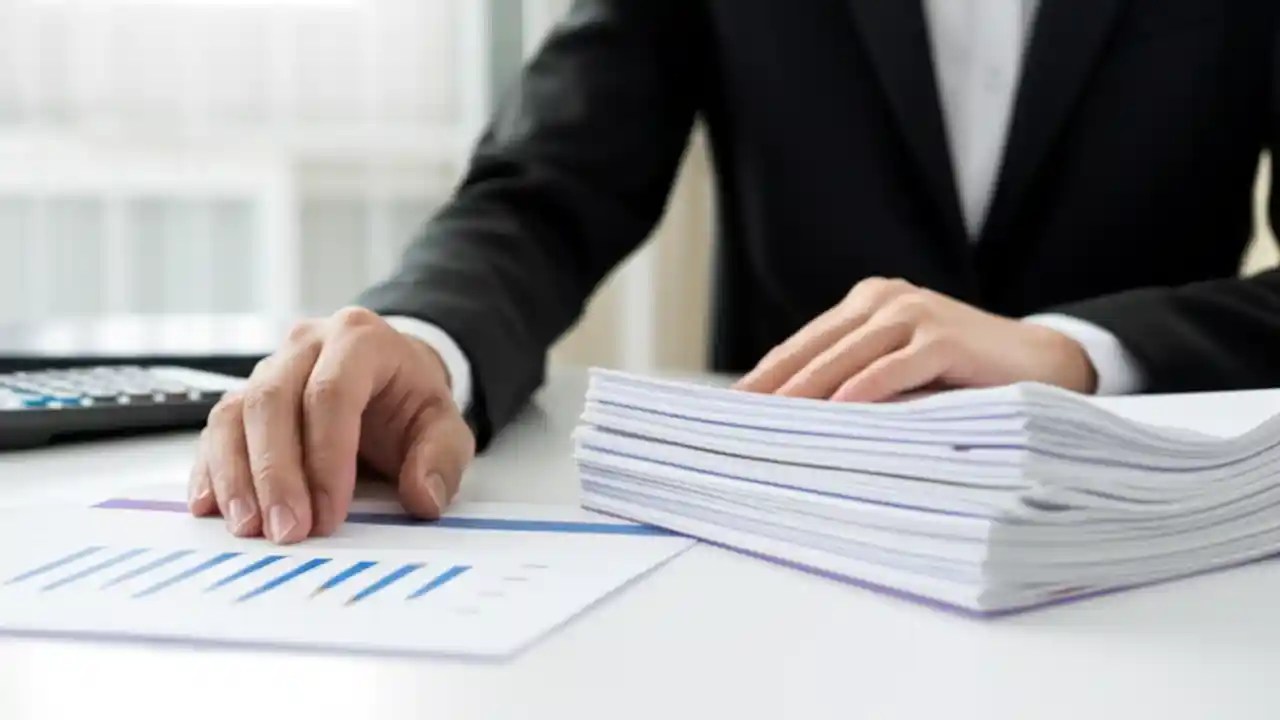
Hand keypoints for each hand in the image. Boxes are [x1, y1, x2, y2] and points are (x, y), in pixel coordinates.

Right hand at [187, 307, 475, 543]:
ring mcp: (268, 367)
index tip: (329, 513)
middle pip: (273, 401)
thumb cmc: (411, 402)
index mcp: (360, 339)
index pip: (332, 392)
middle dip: (276, 474)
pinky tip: (212, 507)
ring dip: (237, 476)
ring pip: (235, 413)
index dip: (326, 456)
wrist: (390, 378)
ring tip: (248, 527)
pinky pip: (216, 429)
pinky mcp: (243, 396)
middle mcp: (306, 344)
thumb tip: (424, 498)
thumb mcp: (445, 426)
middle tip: (286, 531)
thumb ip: (441, 459)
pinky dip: (212, 470)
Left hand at [735, 278, 1096, 400]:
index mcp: (868, 303)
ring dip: (806, 389)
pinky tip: (837, 411)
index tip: (728, 407)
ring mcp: (916, 314)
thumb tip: (794, 414)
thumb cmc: (962, 372)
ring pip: (846, 357)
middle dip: (773, 385)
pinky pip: (893, 367)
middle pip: (816, 348)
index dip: (765, 374)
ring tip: (772, 418)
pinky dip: (864, 389)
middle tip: (735, 417)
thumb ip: (855, 373)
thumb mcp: (900, 365)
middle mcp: (886, 300)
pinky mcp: (945, 338)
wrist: (1042, 361)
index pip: (803, 343)